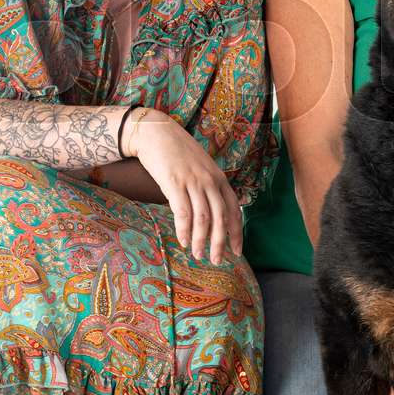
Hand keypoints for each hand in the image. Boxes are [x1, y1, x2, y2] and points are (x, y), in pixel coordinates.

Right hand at [123, 109, 242, 262]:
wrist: (157, 133)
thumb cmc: (178, 154)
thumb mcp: (202, 168)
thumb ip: (210, 188)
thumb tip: (214, 213)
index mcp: (219, 179)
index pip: (234, 210)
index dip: (237, 233)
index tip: (237, 252)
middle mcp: (210, 181)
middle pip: (221, 218)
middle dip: (220, 243)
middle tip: (217, 261)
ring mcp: (193, 182)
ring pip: (203, 218)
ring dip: (201, 240)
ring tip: (198, 255)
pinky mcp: (174, 183)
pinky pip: (183, 212)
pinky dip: (184, 229)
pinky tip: (183, 241)